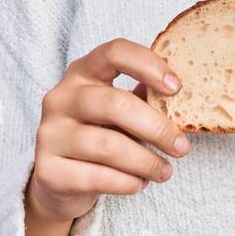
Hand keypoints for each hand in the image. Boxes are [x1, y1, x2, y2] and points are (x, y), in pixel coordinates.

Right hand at [28, 37, 190, 223]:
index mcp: (82, 72)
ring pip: (109, 146)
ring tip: (165, 171)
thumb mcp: (120, 111)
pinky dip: (128, 182)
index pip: (114, 52)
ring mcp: (50, 133)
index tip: (176, 88)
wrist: (59, 180)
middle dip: (157, 128)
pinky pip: (98, 177)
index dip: (148, 65)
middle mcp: (61, 98)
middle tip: (181, 147)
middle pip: (116, 104)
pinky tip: (139, 183)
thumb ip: (144, 98)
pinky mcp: (48, 170)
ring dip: (146, 162)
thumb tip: (186, 98)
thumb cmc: (99, 135)